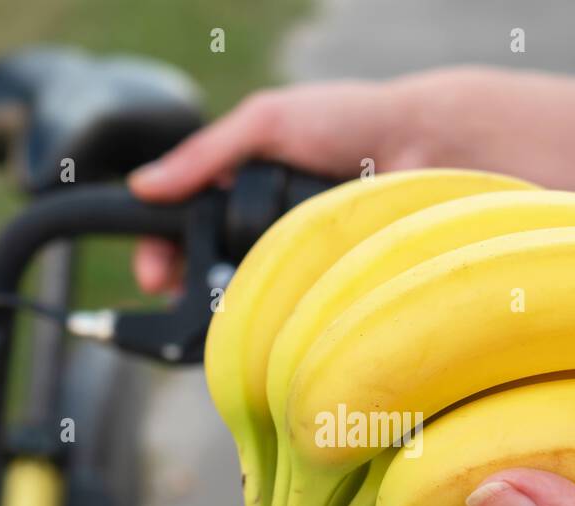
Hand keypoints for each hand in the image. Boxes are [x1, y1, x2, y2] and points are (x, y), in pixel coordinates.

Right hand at [126, 76, 446, 291]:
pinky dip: (280, 312)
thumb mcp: (268, 123)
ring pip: (249, 297)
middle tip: (177, 297)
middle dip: (189, 284)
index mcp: (243, 188)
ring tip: (226, 305)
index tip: (154, 276)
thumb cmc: (351, 121)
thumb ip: (206, 153)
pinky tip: (273, 314)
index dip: (163, 251)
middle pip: (210, 270)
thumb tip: (145, 185)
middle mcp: (268, 230)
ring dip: (234, 301)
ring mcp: (298, 261)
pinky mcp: (328, 286)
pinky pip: (293, 311)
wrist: (429, 146)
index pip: (184, 226)